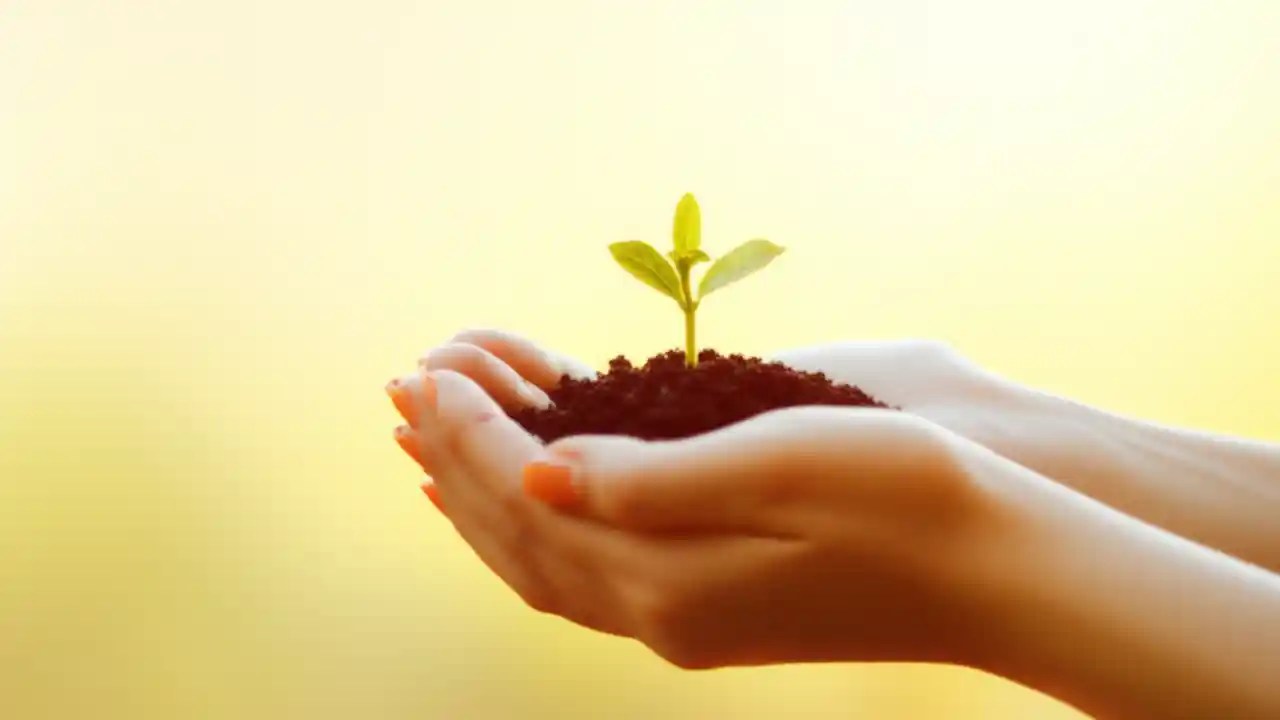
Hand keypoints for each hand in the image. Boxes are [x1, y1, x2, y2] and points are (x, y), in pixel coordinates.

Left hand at [387, 336, 1005, 668]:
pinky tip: (530, 499)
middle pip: (520, 535)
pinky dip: (535, 532)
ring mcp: (683, 624)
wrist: (998, 576)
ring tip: (432, 448)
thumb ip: (654, 478)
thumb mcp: (783, 462)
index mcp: (671, 574)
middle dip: (455, 461)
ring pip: (543, 564)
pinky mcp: (707, 616)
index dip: (470, 431)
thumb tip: (545, 468)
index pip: (532, 494)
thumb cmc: (911, 499)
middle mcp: (661, 614)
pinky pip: (585, 576)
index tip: (426, 371)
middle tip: (405, 392)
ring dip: (481, 502)